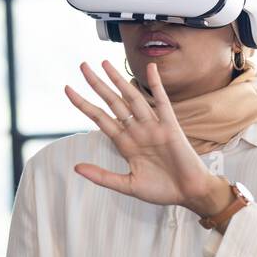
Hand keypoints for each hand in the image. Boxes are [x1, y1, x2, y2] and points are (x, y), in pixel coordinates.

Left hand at [64, 60, 217, 208]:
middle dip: (97, 84)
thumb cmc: (161, 190)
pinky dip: (157, 84)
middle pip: (112, 102)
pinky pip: (162, 101)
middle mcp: (136, 131)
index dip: (83, 104)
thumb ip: (102, 176)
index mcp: (124, 143)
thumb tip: (76, 168)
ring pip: (132, 98)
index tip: (68, 89)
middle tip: (82, 66)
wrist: (188, 194)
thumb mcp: (127, 185)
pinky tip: (151, 68)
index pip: (99, 118)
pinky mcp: (170, 126)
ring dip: (119, 80)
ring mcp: (153, 126)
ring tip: (105, 63)